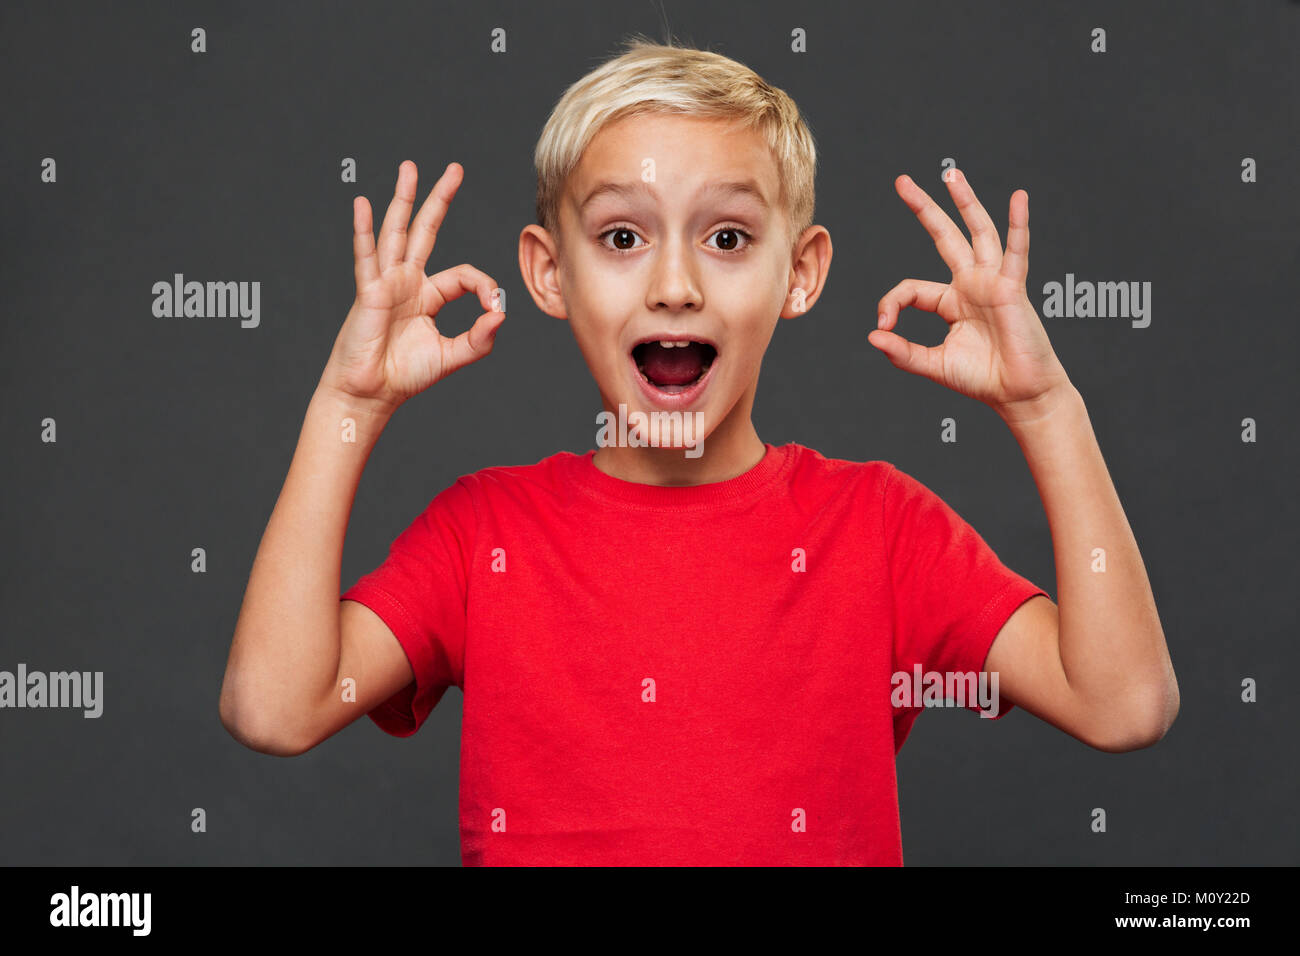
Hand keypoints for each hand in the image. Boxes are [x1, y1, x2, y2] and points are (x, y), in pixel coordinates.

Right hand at [319, 160, 504, 412]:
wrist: (371, 392)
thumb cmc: (406, 376)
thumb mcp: (452, 356)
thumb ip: (480, 338)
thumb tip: (501, 313)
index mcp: (428, 295)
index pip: (463, 274)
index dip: (483, 286)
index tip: (493, 307)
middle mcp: (407, 282)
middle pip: (426, 230)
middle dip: (440, 199)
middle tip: (455, 169)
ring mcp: (386, 283)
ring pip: (397, 231)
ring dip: (403, 198)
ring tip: (410, 168)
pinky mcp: (369, 292)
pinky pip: (366, 256)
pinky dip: (364, 230)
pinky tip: (363, 204)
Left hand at [869, 169, 1071, 421]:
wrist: (1020, 394)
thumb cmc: (983, 379)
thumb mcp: (934, 365)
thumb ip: (903, 352)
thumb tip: (873, 336)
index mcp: (951, 302)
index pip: (912, 288)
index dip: (891, 303)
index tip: (883, 326)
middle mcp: (971, 285)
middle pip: (945, 237)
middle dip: (924, 209)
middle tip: (902, 181)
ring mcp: (992, 283)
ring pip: (978, 232)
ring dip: (965, 201)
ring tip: (951, 173)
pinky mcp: (1013, 288)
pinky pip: (1016, 251)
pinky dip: (1019, 224)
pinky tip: (1019, 198)